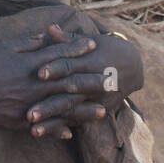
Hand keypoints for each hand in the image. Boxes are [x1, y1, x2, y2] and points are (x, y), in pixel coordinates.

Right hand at [0, 27, 100, 131]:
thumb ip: (26, 42)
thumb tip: (46, 36)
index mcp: (27, 63)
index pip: (58, 54)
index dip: (76, 49)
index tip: (93, 45)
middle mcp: (31, 85)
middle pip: (67, 82)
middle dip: (90, 80)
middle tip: (111, 80)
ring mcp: (27, 105)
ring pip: (61, 108)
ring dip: (83, 109)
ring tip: (102, 110)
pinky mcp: (18, 122)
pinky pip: (43, 127)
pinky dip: (58, 130)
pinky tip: (71, 132)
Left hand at [25, 23, 143, 138]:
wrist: (134, 66)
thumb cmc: (104, 48)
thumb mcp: (88, 40)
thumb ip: (67, 39)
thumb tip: (50, 28)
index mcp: (89, 62)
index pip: (70, 66)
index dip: (55, 69)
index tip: (39, 73)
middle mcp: (94, 84)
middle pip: (69, 95)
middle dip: (50, 105)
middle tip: (29, 113)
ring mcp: (97, 100)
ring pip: (72, 112)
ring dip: (53, 121)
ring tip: (34, 129)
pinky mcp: (99, 111)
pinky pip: (78, 121)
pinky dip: (61, 128)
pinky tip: (45, 134)